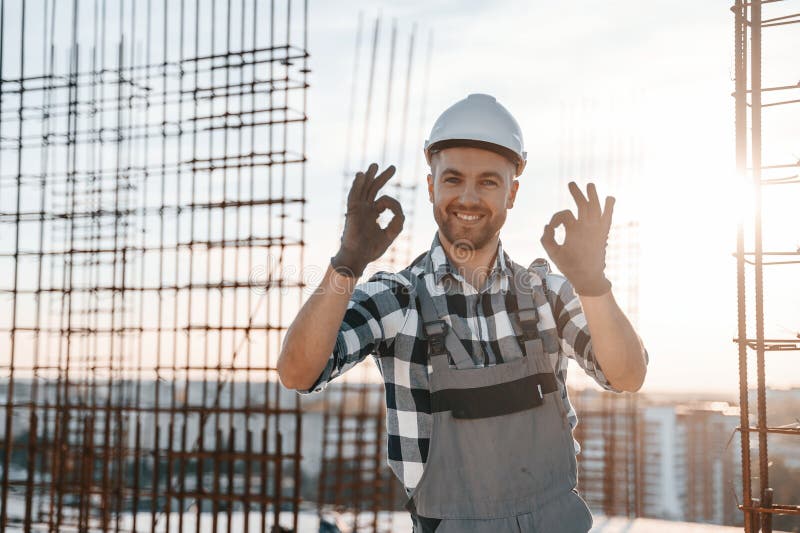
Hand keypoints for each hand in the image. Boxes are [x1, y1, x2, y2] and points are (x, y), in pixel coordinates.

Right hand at [332, 163, 404, 277]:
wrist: (358, 257)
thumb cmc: (371, 249)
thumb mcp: (390, 235)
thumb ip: (397, 223)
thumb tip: (400, 212)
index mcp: (373, 214)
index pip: (384, 201)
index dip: (393, 204)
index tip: (395, 211)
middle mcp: (365, 209)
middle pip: (373, 189)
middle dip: (382, 178)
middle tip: (393, 168)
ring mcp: (358, 209)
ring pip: (364, 188)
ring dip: (369, 176)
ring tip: (375, 165)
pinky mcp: (352, 211)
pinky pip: (354, 195)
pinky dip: (357, 185)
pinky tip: (361, 175)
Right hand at [540, 181, 613, 295]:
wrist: (589, 277)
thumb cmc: (569, 266)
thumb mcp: (553, 253)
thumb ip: (546, 238)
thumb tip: (548, 226)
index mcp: (574, 230)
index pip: (563, 215)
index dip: (556, 219)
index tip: (552, 229)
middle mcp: (588, 226)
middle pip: (583, 204)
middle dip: (577, 193)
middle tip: (571, 184)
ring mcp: (598, 229)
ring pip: (597, 207)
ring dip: (593, 195)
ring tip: (590, 185)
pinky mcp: (604, 233)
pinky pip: (608, 216)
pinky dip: (610, 207)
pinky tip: (610, 198)